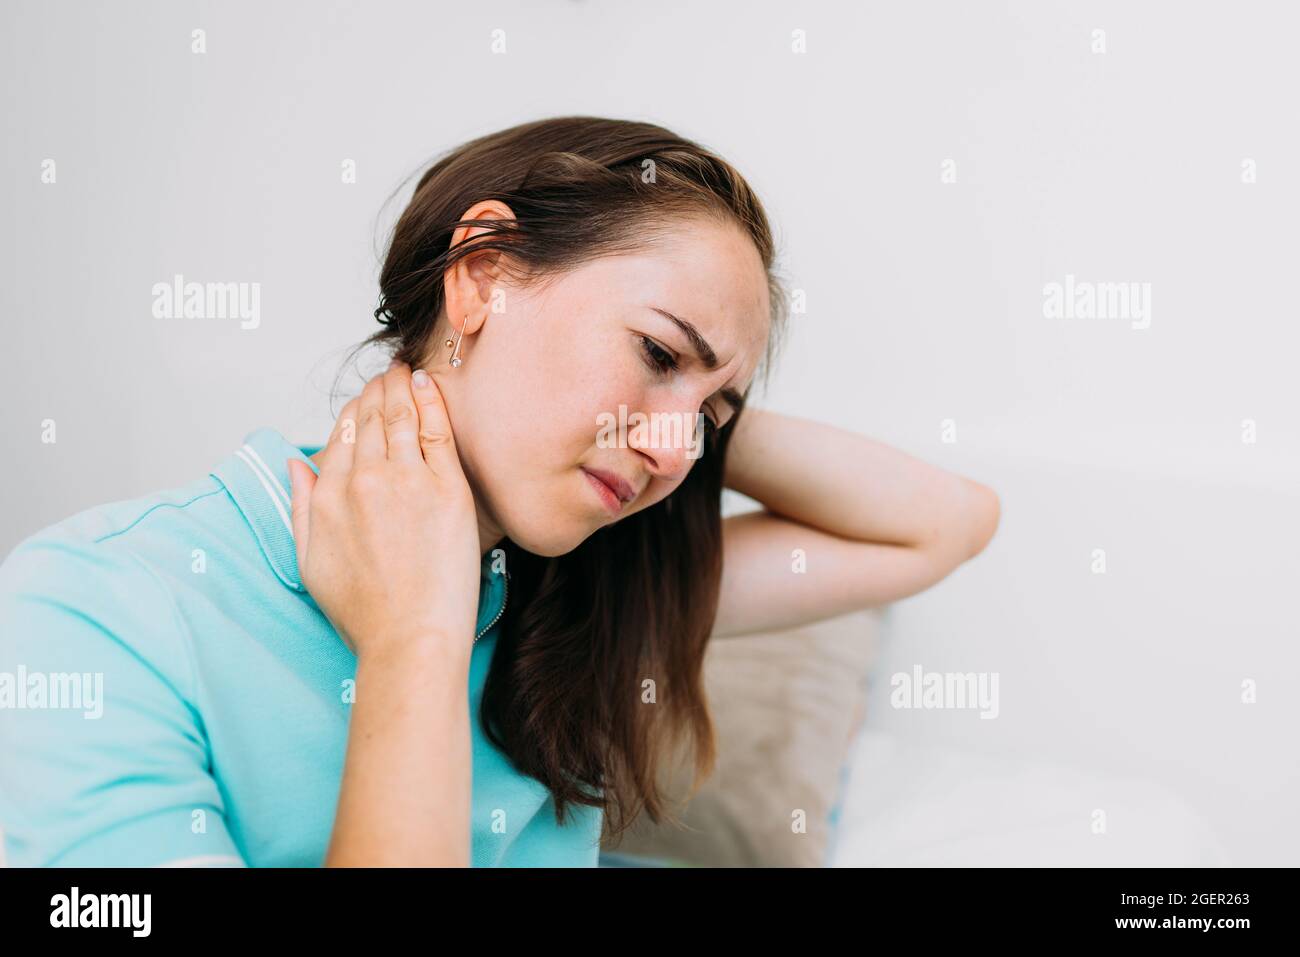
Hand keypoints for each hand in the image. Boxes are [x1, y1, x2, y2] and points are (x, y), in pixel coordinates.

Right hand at [286, 361, 480, 660]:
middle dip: (379, 390)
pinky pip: (437, 431)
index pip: (342, 435)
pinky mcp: (447, 490)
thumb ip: (299, 506)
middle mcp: (364, 481)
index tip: (365, 399)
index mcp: (328, 496)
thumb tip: (294, 463)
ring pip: (401, 416)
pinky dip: (431, 401)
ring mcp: (407, 482)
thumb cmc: (365, 612)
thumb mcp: (309, 562)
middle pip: (371, 418)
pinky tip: (429, 384)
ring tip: (408, 371)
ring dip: (402, 386)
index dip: (355, 411)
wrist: (411, 639)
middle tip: (390, 374)